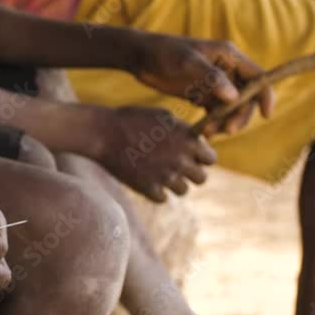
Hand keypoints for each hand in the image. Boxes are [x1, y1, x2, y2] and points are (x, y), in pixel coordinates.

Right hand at [101, 106, 216, 201]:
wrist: (103, 133)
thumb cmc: (132, 119)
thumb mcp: (163, 116)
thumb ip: (184, 130)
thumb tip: (199, 142)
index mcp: (188, 140)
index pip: (211, 159)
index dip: (201, 158)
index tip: (190, 156)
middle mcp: (181, 160)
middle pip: (201, 179)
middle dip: (191, 173)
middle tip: (176, 167)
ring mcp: (165, 176)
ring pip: (183, 190)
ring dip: (174, 184)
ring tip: (159, 173)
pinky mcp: (148, 189)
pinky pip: (162, 198)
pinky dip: (156, 192)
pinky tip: (146, 180)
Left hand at [132, 34, 273, 135]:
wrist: (141, 57)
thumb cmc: (164, 53)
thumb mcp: (186, 62)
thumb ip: (211, 78)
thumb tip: (234, 96)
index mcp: (229, 56)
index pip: (257, 77)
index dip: (265, 95)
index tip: (266, 115)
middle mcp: (226, 70)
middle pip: (246, 97)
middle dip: (240, 115)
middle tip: (227, 131)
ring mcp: (214, 84)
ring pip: (231, 108)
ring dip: (225, 122)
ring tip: (207, 133)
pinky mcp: (202, 94)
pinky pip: (215, 113)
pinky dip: (213, 123)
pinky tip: (202, 132)